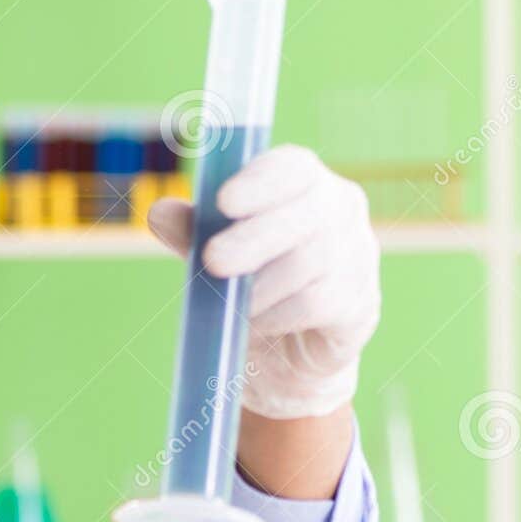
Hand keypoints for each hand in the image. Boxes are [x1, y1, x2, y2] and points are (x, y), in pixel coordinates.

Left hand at [147, 144, 380, 419]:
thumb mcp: (216, 257)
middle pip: (305, 215)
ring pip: (309, 263)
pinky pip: (316, 303)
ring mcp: (358, 255)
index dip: (260, 182)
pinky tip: (259, 323)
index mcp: (304, 185)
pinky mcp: (361, 303)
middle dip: (253, 238)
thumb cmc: (251, 287)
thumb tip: (159, 212)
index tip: (223, 201)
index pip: (293, 167)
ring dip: (259, 288)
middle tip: (212, 261)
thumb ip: (193, 233)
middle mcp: (341, 210)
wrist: (286, 354)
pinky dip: (277, 315)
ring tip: (231, 305)